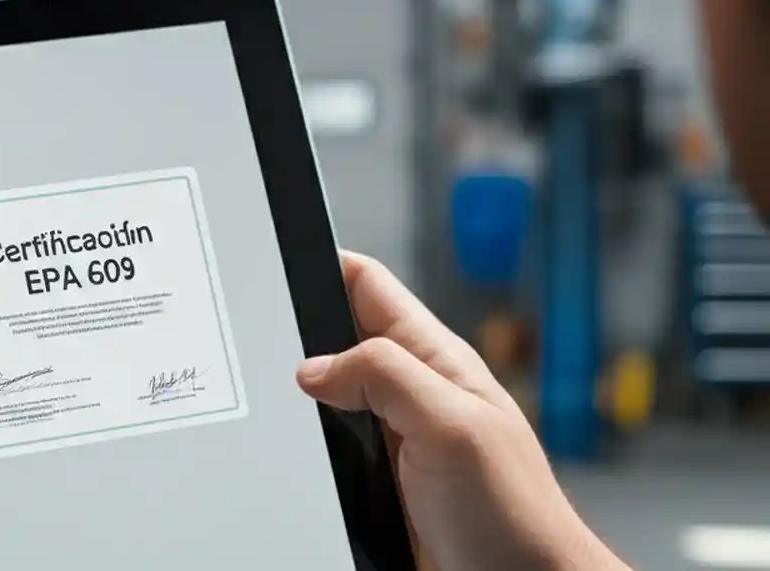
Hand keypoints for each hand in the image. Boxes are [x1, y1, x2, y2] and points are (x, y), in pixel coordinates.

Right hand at [297, 253, 629, 570]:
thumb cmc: (514, 513)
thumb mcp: (451, 425)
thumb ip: (386, 377)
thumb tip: (316, 366)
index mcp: (435, 358)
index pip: (368, 285)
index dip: (325, 262)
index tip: (278, 257)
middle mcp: (413, 389)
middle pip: (341, 334)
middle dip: (301, 326)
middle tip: (256, 325)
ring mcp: (397, 433)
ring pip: (332, 388)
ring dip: (302, 386)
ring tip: (264, 378)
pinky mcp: (384, 476)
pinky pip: (333, 438)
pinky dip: (309, 434)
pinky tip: (293, 439)